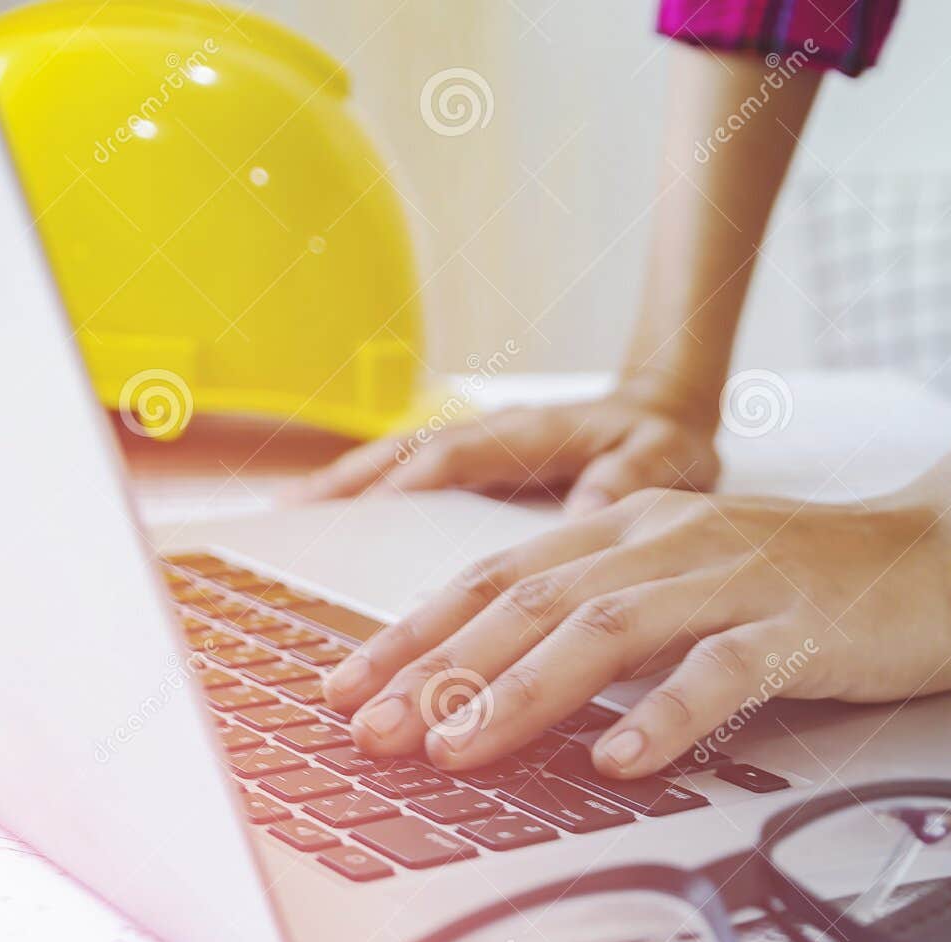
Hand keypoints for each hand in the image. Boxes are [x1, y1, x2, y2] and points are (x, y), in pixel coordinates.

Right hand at [285, 387, 720, 514]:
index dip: (413, 482)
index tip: (368, 515)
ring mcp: (476, 452)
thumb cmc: (663, 440)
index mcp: (533, 431)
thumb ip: (630, 477)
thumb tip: (588, 509)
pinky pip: (408, 483)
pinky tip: (321, 517)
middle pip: (407, 458)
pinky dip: (361, 495)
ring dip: (342, 490)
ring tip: (283, 518)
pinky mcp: (472, 472)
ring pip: (395, 465)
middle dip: (350, 490)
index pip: (461, 454)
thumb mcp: (667, 457)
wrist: (663, 413)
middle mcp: (491, 435)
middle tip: (293, 518)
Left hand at [321, 489, 950, 777]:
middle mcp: (669, 542)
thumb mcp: (689, 578)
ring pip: (607, 630)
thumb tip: (501, 684)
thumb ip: (607, 614)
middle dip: (440, 666)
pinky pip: (721, 671)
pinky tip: (618, 762)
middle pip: (531, 599)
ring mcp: (735, 580)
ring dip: (522, 691)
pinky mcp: (799, 627)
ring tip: (459, 746)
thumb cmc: (807, 579)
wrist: (945, 550)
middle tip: (373, 728)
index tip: (349, 684)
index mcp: (632, 527)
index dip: (418, 629)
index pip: (501, 573)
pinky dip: (664, 717)